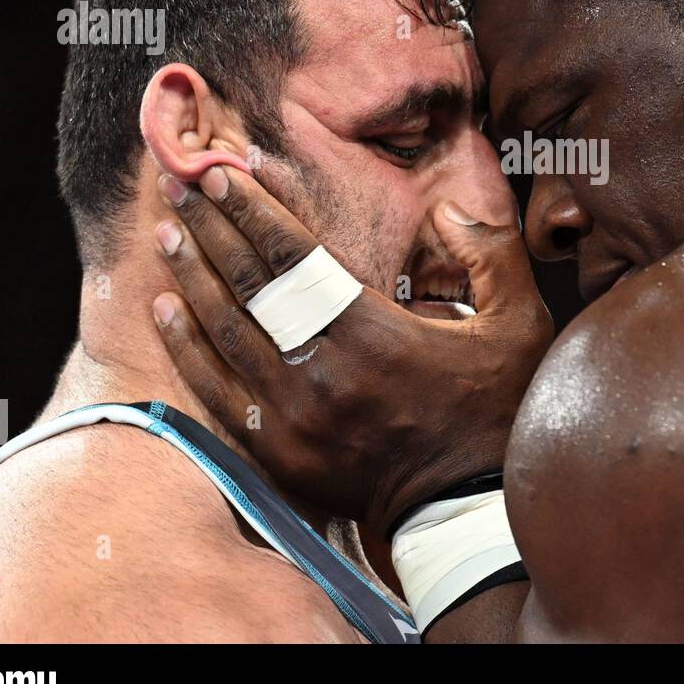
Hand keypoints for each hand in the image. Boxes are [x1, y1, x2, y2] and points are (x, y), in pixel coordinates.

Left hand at [149, 165, 553, 534]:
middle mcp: (323, 372)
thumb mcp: (518, 325)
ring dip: (192, 276)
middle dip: (214, 229)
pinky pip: (215, 390)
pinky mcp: (276, 451)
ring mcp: (292, 416)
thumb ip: (491, 255)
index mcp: (376, 335)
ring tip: (170, 232)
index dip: (257, 212)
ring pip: (225, 332)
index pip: (296, 259)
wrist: (464, 509)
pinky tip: (165, 308)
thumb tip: (449, 207)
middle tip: (183, 185)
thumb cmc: (492, 412)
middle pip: (250, 286)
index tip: (226, 174)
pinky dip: (186, 346)